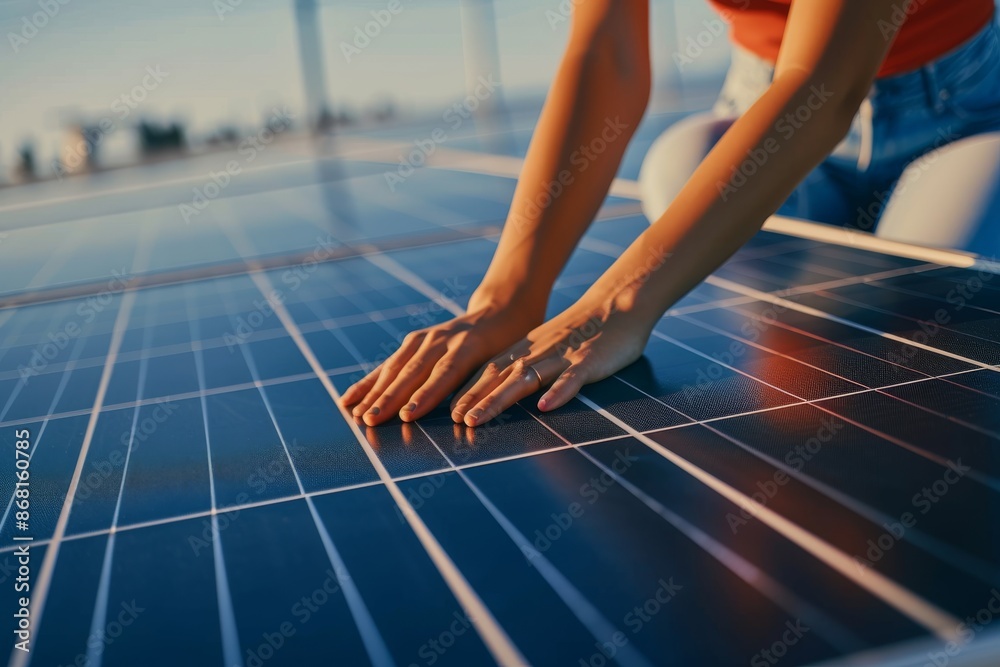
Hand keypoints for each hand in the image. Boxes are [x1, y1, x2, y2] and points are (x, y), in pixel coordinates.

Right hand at [339, 299, 542, 425]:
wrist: (500, 310)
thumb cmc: (509, 345)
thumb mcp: (507, 362)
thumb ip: (487, 384)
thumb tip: (467, 416)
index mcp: (469, 346)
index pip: (444, 373)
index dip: (425, 395)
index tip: (407, 415)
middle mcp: (442, 340)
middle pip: (413, 371)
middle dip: (390, 398)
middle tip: (371, 420)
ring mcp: (425, 338)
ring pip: (396, 367)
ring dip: (375, 392)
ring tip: (357, 414)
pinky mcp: (413, 341)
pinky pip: (388, 364)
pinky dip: (369, 382)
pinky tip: (349, 400)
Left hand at [450, 294, 653, 426]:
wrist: (619, 303)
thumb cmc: (584, 331)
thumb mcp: (549, 346)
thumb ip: (528, 366)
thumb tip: (505, 389)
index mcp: (526, 349)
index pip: (490, 371)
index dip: (468, 390)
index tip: (449, 411)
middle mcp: (537, 352)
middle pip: (499, 376)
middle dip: (473, 398)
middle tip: (452, 419)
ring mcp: (562, 355)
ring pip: (525, 379)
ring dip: (498, 399)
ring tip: (477, 418)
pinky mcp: (589, 361)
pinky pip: (572, 377)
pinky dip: (559, 392)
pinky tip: (546, 407)